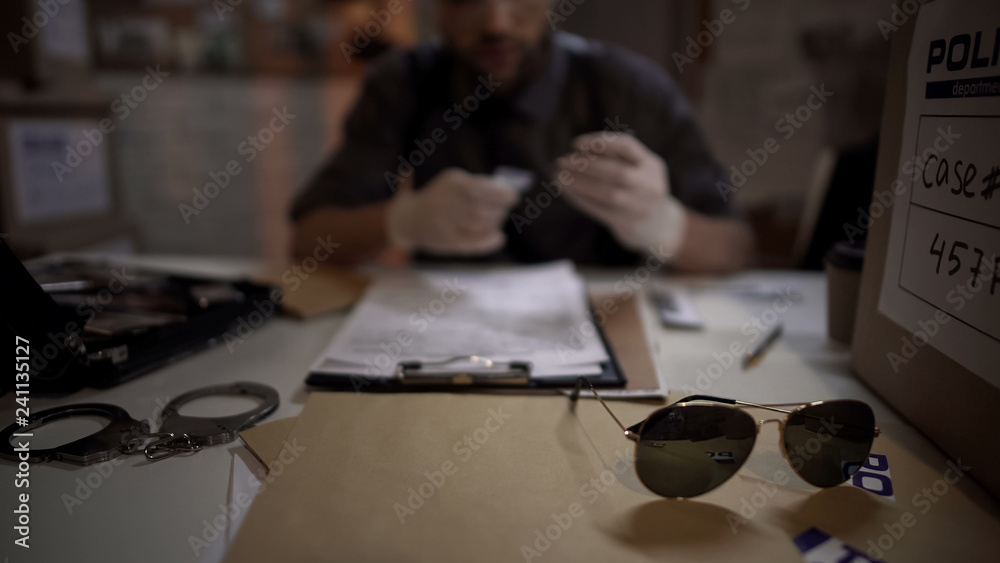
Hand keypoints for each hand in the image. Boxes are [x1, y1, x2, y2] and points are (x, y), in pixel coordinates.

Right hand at [386, 168, 518, 254]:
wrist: (408, 219)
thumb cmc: (440, 199)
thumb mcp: (455, 183)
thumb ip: (480, 186)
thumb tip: (510, 194)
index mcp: (452, 182)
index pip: (483, 188)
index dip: (503, 195)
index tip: (513, 198)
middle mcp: (446, 200)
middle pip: (482, 207)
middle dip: (499, 210)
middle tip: (503, 211)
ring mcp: (444, 222)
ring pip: (479, 223)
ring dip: (494, 223)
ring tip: (496, 222)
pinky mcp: (445, 240)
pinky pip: (472, 242)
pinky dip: (489, 241)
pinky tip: (499, 238)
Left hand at [557, 132, 686, 254]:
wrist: (658, 226)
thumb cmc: (638, 190)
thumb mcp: (637, 170)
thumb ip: (615, 159)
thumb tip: (575, 150)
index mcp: (652, 165)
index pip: (627, 147)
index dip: (600, 143)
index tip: (575, 143)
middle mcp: (651, 185)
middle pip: (617, 172)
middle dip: (586, 164)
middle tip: (562, 160)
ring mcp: (642, 207)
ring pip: (608, 193)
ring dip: (579, 183)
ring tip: (559, 176)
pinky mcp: (629, 225)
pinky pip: (600, 210)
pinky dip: (579, 198)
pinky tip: (565, 191)